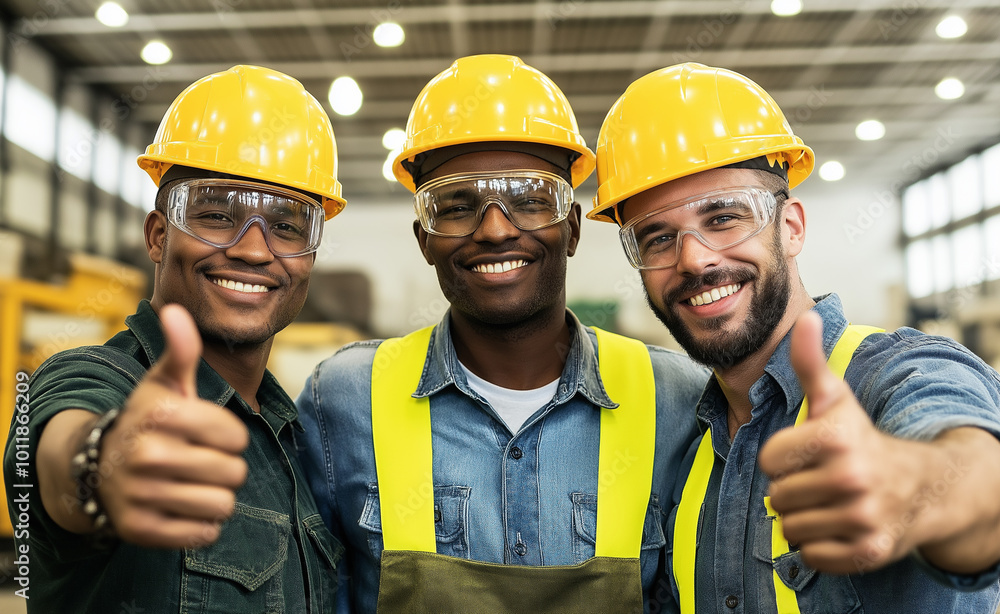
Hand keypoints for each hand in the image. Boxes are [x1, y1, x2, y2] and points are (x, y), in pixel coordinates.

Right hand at [97, 304, 249, 547]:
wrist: (98, 466)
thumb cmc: (148, 420)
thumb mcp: (164, 383)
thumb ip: (181, 350)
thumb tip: (177, 310)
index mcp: (161, 415)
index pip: (236, 436)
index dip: (229, 436)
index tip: (207, 433)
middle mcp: (147, 455)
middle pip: (234, 473)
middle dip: (225, 467)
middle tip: (199, 461)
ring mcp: (141, 495)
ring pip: (222, 505)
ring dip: (215, 497)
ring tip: (193, 484)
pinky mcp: (140, 530)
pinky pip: (203, 535)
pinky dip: (200, 524)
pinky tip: (181, 507)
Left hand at [758, 311, 927, 573]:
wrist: (923, 488)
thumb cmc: (862, 440)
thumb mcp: (836, 400)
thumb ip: (811, 363)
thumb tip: (806, 318)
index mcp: (836, 438)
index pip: (768, 460)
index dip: (783, 457)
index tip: (809, 452)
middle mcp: (852, 478)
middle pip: (777, 497)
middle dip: (793, 489)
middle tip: (822, 480)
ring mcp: (863, 518)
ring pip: (789, 529)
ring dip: (803, 518)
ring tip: (830, 502)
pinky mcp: (868, 552)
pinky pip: (809, 556)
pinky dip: (819, 546)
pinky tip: (840, 526)